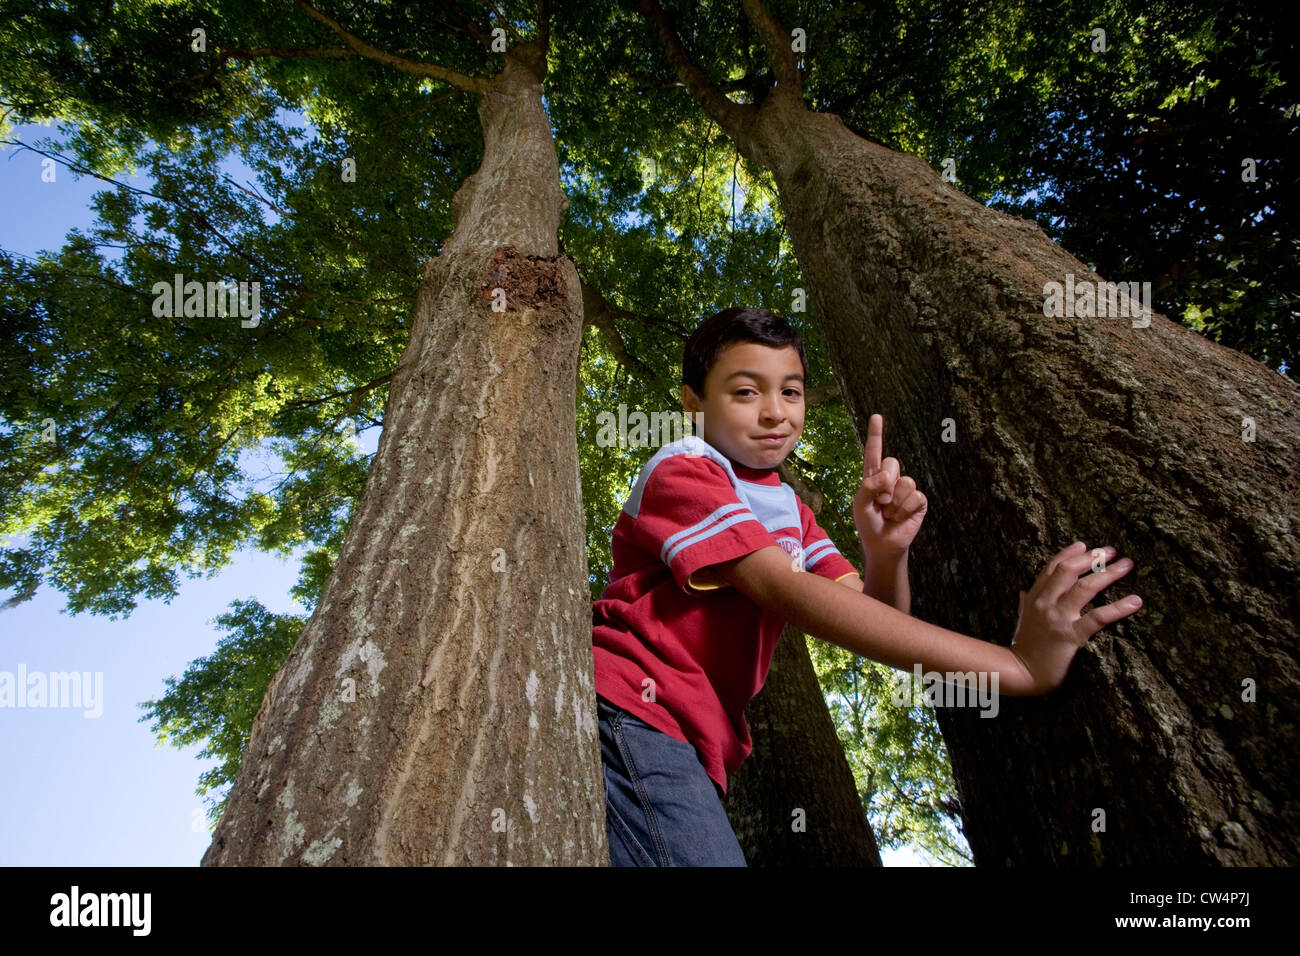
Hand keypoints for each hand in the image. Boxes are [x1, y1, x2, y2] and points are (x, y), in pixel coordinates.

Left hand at [853, 414, 926, 557]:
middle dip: (885, 483)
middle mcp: (891, 479)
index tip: (876, 416)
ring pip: (905, 482)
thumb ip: (868, 486)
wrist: (882, 545)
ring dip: (894, 502)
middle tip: (880, 502)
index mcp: (873, 477)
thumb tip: (887, 475)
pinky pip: (915, 496)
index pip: (874, 452)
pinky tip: (900, 517)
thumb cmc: (868, 523)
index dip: (876, 434)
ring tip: (889, 513)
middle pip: (892, 463)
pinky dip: (904, 509)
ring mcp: (906, 489)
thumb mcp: (859, 504)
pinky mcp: (918, 502)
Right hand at [1009, 542, 1141, 693]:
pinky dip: (1119, 607)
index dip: (1069, 554)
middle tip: (1111, 551)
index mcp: (1035, 597)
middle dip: (1092, 558)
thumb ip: (1025, 604)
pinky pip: (1098, 617)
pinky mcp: (1071, 636)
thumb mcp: (1022, 620)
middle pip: (1069, 570)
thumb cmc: (1025, 647)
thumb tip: (1023, 592)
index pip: (1052, 567)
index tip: (1085, 545)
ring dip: (1109, 573)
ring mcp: (1058, 618)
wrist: (1022, 673)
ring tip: (1127, 565)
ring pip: (1085, 588)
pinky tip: (1135, 601)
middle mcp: (1045, 603)